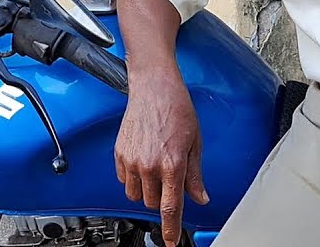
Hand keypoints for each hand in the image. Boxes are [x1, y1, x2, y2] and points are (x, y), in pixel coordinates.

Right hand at [114, 68, 208, 246]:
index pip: (171, 207)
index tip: (169, 242)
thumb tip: (200, 197)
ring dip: (148, 190)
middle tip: (171, 178)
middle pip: (154, 203)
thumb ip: (195, 175)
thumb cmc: (177, 108)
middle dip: (164, 198)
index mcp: (172, 164)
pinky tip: (144, 161)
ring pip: (137, 195)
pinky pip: (124, 181)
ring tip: (157, 168)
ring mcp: (132, 161)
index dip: (170, 229)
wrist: (154, 87)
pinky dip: (134, 179)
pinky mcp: (119, 154)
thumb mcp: (195, 143)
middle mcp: (149, 166)